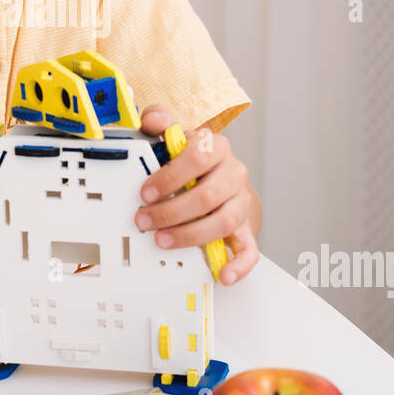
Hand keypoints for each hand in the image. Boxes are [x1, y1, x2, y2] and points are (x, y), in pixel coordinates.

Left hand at [136, 105, 259, 285]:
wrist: (222, 178)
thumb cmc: (193, 159)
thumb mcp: (176, 136)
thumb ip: (161, 122)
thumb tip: (151, 119)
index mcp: (216, 147)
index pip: (199, 157)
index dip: (171, 176)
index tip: (146, 192)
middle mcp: (233, 174)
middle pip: (209, 194)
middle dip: (172, 211)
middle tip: (144, 220)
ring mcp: (241, 202)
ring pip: (224, 221)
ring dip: (191, 235)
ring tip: (162, 240)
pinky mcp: (246, 228)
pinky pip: (249, 249)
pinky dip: (238, 265)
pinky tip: (222, 275)